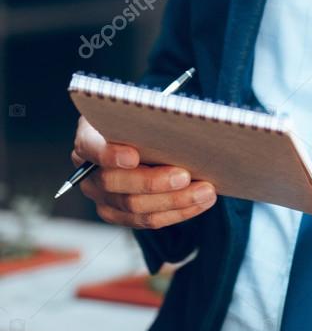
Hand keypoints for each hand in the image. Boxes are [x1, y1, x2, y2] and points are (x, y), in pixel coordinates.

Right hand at [72, 115, 216, 230]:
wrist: (134, 137)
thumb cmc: (137, 120)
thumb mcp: (136, 110)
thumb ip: (147, 116)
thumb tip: (175, 117)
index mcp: (88, 140)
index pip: (91, 147)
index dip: (110, 154)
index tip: (133, 156)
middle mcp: (90, 174)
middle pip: (116, 183)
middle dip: (154, 182)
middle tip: (185, 175)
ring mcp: (103, 199)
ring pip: (135, 207)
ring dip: (174, 201)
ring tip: (204, 191)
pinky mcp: (120, 215)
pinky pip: (147, 220)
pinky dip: (177, 212)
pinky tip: (199, 202)